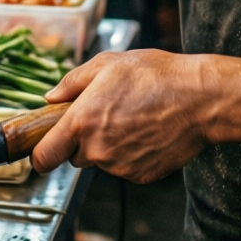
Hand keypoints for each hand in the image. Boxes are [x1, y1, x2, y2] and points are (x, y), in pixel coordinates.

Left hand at [33, 50, 213, 182]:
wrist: (199, 99)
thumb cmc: (155, 76)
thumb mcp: (107, 64)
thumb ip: (72, 83)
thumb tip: (51, 97)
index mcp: (81, 122)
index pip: (43, 157)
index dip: (40, 154)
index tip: (44, 148)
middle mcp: (97, 150)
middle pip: (75, 156)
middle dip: (83, 140)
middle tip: (106, 114)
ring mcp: (120, 166)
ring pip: (102, 161)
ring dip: (109, 146)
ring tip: (134, 118)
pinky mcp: (141, 176)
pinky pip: (125, 167)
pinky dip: (131, 154)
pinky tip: (147, 132)